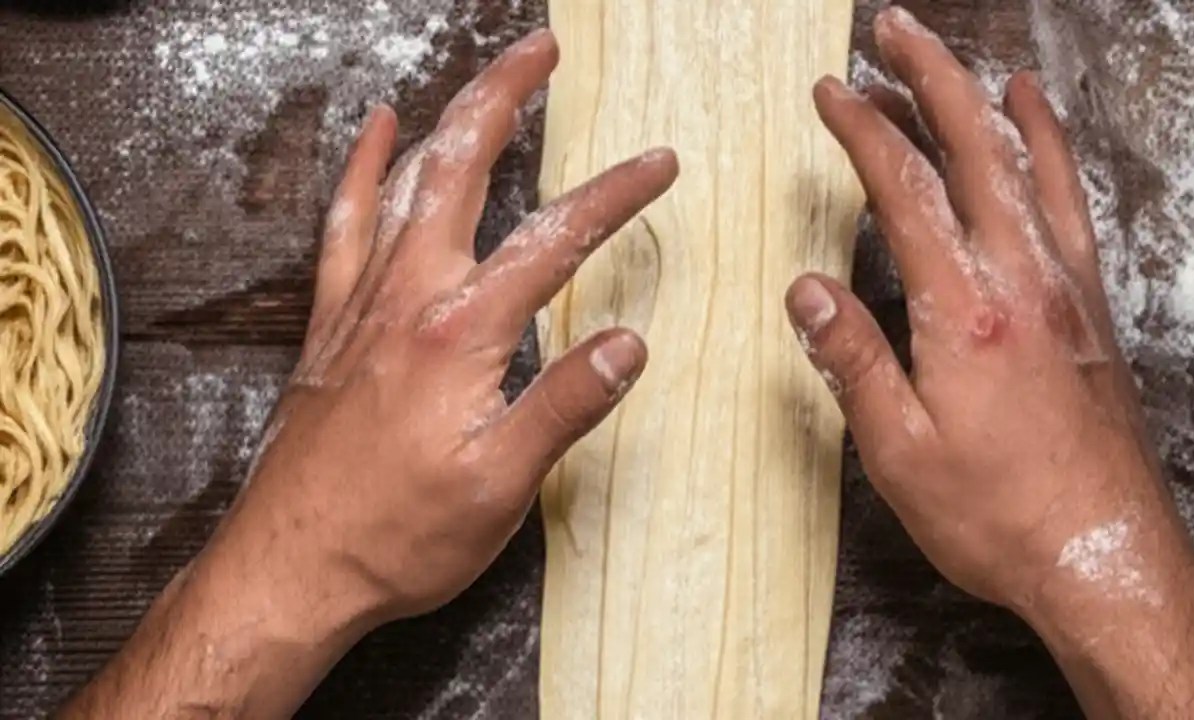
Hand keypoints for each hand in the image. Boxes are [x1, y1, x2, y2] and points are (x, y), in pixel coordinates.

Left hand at [223, 30, 677, 624]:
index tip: (658, 165)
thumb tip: (629, 344)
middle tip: (542, 49)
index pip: (555, 239)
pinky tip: (376, 134)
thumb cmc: (393, 536)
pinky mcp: (333, 324)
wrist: (290, 568)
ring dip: (447, 119)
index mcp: (458, 333)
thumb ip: (565, 404)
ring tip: (482, 79)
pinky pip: (345, 222)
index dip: (615, 195)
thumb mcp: (500, 484)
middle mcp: (406, 298)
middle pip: (462, 169)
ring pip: (406, 181)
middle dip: (505, 97)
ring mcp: (362, 304)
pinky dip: (362, 168)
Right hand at [791, 5, 1169, 613]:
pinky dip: (1049, 150)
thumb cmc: (1001, 516)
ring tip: (962, 61)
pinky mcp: (1091, 309)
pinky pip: (1069, 203)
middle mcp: (1024, 280)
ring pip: (1029, 163)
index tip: (832, 92)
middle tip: (893, 31)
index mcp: (966, 311)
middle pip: (976, 146)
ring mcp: (1067, 289)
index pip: (906, 190)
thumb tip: (806, 289)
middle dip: (930, 77)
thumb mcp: (900, 451)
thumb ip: (854, 361)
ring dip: (989, 101)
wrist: (1105, 556)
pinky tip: (1039, 133)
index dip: (863, 130)